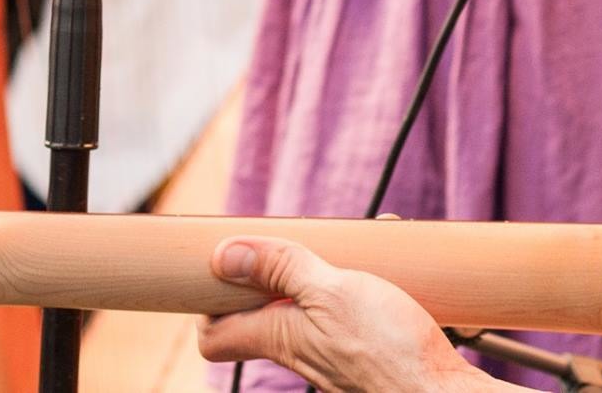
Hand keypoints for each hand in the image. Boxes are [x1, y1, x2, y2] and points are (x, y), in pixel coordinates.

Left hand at [196, 238, 491, 392]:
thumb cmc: (392, 352)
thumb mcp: (332, 292)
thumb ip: (282, 269)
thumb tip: (224, 256)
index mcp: (279, 337)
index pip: (214, 336)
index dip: (209, 301)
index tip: (224, 262)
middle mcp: (300, 352)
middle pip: (264, 315)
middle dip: (278, 271)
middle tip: (298, 243)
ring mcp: (334, 358)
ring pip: (310, 311)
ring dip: (327, 274)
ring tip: (355, 248)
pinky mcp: (368, 357)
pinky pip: (349, 318)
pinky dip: (361, 290)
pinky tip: (387, 271)